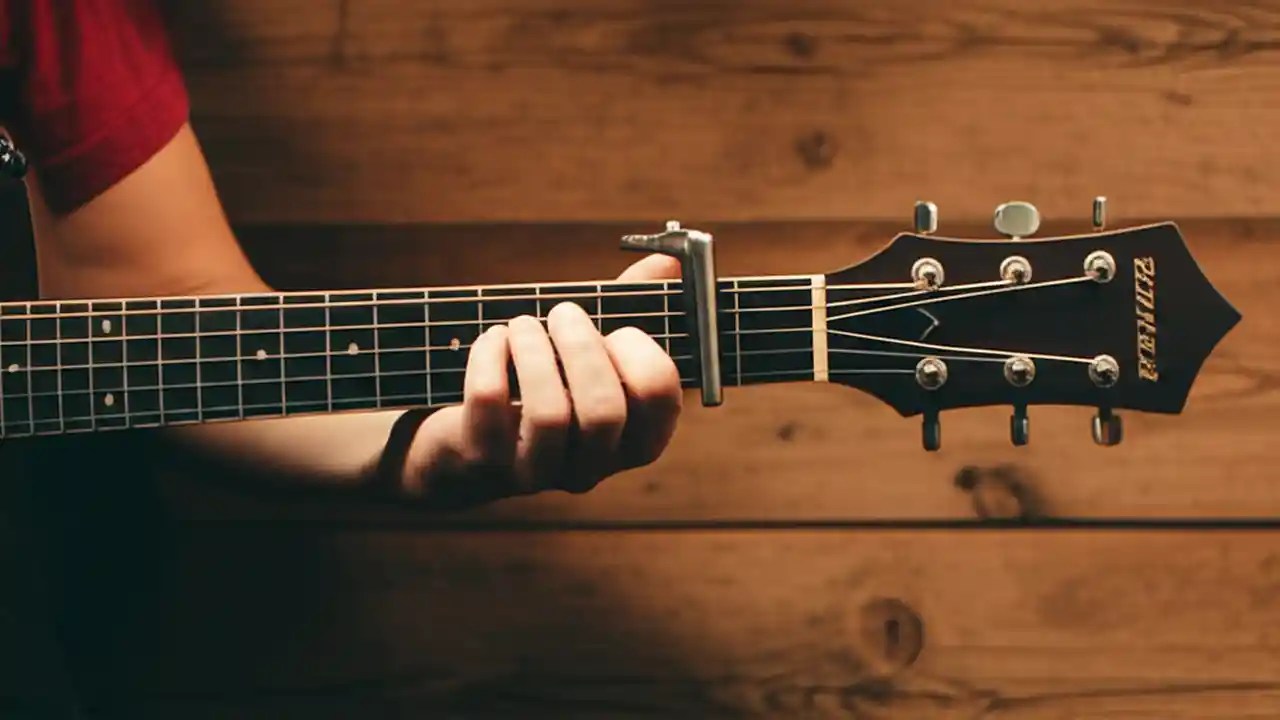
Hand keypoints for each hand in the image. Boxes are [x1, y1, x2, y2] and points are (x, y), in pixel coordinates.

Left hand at [399, 254, 683, 508]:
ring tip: (522, 323)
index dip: (640, 353)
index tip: (616, 330)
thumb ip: (635, 305)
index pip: (659, 401)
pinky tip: (493, 339)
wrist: (466, 443)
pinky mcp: (483, 461)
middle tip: (563, 312)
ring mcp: (537, 472)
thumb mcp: (593, 348)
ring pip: (549, 415)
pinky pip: (489, 403)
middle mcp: (592, 468)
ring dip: (534, 350)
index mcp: (633, 441)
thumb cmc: (546, 383)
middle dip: (581, 347)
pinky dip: (489, 356)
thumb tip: (670, 260)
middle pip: (604, 411)